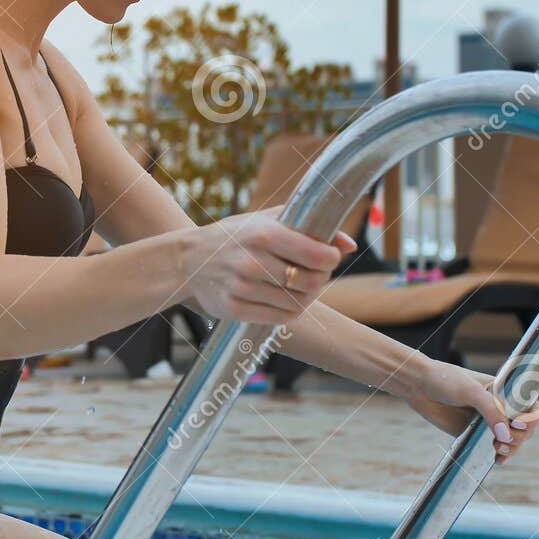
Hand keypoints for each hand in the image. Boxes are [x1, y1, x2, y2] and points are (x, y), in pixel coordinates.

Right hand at [180, 205, 354, 324]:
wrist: (189, 260)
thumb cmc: (235, 236)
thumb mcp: (267, 221)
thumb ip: (308, 227)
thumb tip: (349, 244)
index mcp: (264, 234)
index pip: (317, 254)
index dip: (331, 258)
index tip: (328, 256)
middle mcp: (252, 262)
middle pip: (311, 282)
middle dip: (322, 279)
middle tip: (317, 273)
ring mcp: (242, 288)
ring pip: (298, 303)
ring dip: (307, 297)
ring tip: (301, 286)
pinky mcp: (234, 309)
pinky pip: (280, 318)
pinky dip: (290, 310)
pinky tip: (286, 298)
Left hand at [407, 360, 538, 464]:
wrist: (419, 386)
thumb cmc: (445, 380)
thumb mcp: (471, 391)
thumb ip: (491, 410)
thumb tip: (506, 435)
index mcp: (504, 391)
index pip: (530, 406)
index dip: (532, 418)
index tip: (519, 425)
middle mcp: (500, 407)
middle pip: (524, 428)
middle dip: (520, 437)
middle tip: (503, 441)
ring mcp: (488, 422)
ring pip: (511, 440)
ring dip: (511, 448)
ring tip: (498, 450)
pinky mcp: (475, 434)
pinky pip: (493, 447)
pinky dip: (500, 455)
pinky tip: (497, 460)